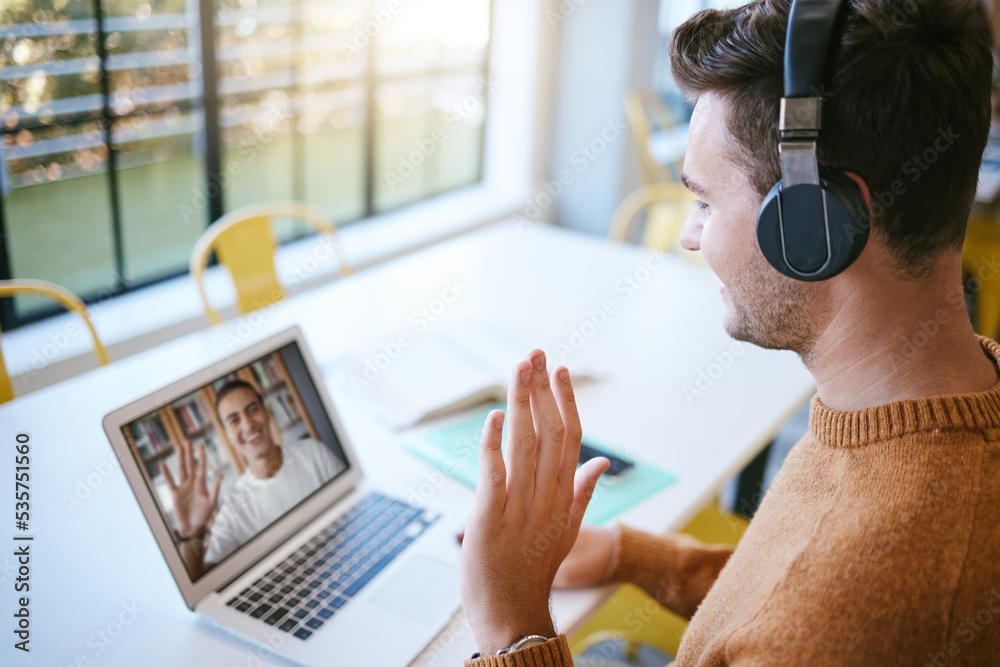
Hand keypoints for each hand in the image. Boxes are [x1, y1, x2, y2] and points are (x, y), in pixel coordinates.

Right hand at [159, 440, 222, 539]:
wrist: (193, 528)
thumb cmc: (204, 516)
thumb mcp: (212, 502)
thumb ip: (215, 488)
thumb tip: (221, 475)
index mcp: (202, 484)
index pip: (202, 466)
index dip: (202, 456)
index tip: (201, 445)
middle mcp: (192, 483)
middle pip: (190, 465)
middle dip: (189, 453)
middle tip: (188, 441)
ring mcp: (183, 487)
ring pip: (181, 470)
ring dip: (180, 459)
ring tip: (179, 447)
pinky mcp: (175, 494)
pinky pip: (170, 481)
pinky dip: (166, 473)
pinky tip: (163, 464)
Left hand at [460, 350, 609, 655]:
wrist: (513, 616)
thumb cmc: (534, 572)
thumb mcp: (567, 532)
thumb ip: (583, 493)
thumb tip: (602, 464)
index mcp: (564, 497)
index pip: (572, 439)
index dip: (566, 401)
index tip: (560, 370)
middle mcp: (546, 497)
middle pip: (550, 432)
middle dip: (542, 389)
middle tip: (536, 353)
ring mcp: (519, 507)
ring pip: (525, 444)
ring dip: (521, 403)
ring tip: (519, 368)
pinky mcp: (490, 518)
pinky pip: (495, 474)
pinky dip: (493, 443)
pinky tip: (494, 416)